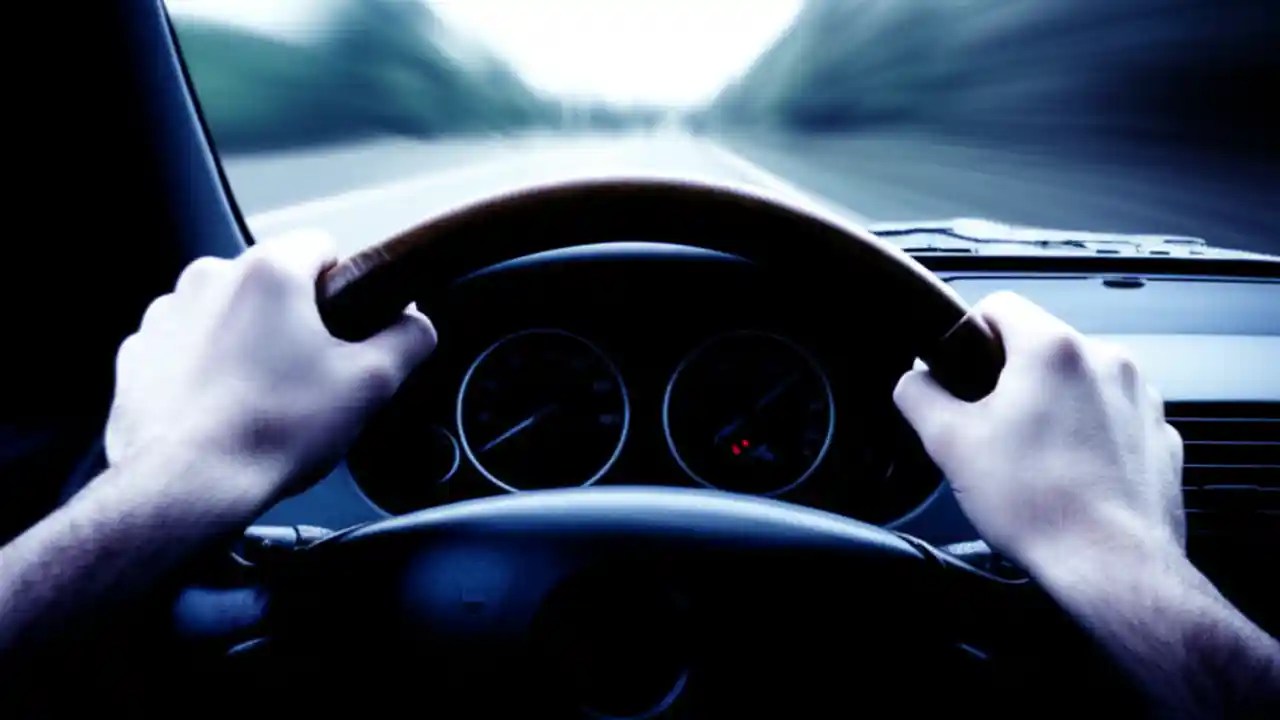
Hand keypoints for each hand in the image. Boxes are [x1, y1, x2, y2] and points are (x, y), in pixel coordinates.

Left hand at [105, 231, 435, 513]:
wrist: (187, 486)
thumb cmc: (274, 431)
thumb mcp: (371, 384)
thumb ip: (409, 339)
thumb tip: (416, 324)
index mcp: (268, 272)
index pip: (322, 246)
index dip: (346, 287)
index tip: (348, 330)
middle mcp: (209, 278)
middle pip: (273, 283)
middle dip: (295, 320)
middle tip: (312, 376)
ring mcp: (166, 315)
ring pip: (228, 314)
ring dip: (248, 343)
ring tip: (265, 399)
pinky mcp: (137, 355)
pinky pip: (187, 348)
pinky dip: (207, 370)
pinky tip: (225, 410)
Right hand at [893, 291, 1183, 570]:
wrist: (1111, 566)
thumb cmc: (1038, 505)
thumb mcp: (949, 444)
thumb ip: (918, 396)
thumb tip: (913, 381)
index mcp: (1052, 350)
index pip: (1000, 305)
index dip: (969, 334)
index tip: (961, 371)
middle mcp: (1106, 361)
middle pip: (1041, 345)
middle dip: (1011, 379)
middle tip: (989, 429)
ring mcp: (1141, 398)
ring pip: (1078, 382)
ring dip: (1052, 406)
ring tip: (1031, 458)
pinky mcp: (1158, 435)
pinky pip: (1112, 417)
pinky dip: (1088, 435)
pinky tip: (1068, 474)